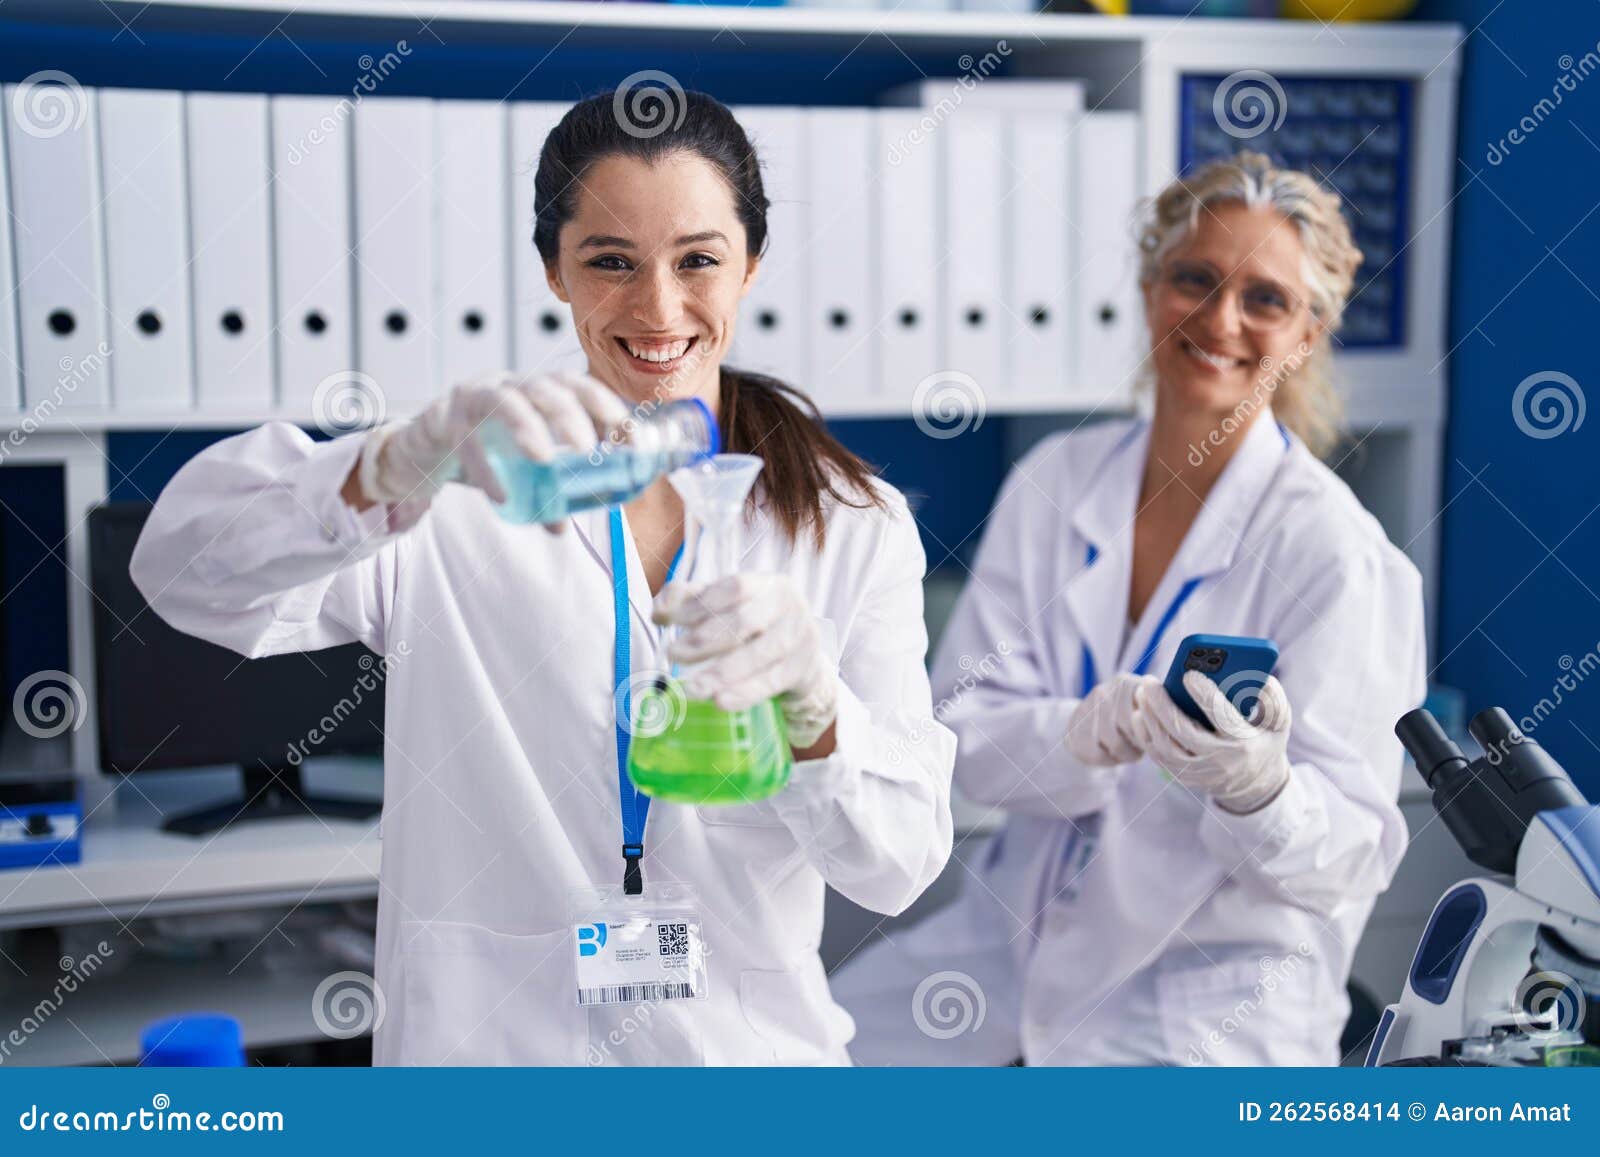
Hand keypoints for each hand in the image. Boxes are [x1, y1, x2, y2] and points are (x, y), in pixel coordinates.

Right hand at [356, 371, 628, 526]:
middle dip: (570, 416)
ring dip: (527, 428)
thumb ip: (552, 478)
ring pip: (506, 402)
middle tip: (587, 449)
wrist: (435, 435)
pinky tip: (500, 495)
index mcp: (539, 390)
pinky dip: (485, 469)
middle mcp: (512, 386)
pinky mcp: (449, 419)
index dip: (605, 405)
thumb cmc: (494, 440)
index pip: (577, 385)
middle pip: (546, 388)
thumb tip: (570, 523)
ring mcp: (478, 398)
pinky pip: (467, 442)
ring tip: (543, 459)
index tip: (627, 435)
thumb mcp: (527, 451)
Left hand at [653, 574, 837, 750]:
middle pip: (745, 621)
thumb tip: (659, 610)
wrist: (800, 659)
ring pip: (760, 654)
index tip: (668, 621)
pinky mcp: (804, 667)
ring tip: (691, 688)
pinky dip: (745, 693)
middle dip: (705, 640)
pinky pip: (772, 682)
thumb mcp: (723, 608)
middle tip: (674, 654)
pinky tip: (720, 701)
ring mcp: (800, 635)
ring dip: (722, 672)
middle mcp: (788, 604)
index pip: (733, 587)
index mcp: (766, 583)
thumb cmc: (753, 629)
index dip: (699, 604)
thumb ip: (688, 601)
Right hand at [1065, 673, 1160, 766]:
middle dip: (1141, 741)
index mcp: (1125, 683)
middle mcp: (1104, 693)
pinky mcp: (1076, 733)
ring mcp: (1087, 713)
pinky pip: (1101, 755)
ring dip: (1128, 753)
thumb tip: (1182, 729)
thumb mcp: (1139, 705)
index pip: (1148, 706)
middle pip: (1133, 726)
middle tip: (1143, 745)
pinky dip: (1111, 760)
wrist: (1082, 725)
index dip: (1155, 727)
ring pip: (1117, 743)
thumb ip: (1158, 710)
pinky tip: (1112, 753)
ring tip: (1129, 750)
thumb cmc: (1123, 719)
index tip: (1157, 734)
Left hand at [1133, 671, 1291, 813]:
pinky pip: (1159, 757)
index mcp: (1245, 743)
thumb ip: (1272, 700)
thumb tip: (1259, 681)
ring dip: (1149, 719)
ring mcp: (1199, 772)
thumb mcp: (1278, 722)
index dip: (1205, 695)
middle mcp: (1220, 760)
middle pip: (1184, 731)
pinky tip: (1140, 714)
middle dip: (1163, 705)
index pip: (1222, 716)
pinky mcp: (1184, 777)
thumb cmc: (1264, 741)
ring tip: (1142, 694)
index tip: (1189, 674)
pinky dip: (1146, 735)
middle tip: (1149, 682)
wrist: (1255, 784)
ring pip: (1165, 746)